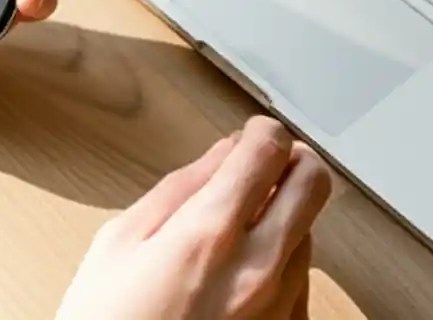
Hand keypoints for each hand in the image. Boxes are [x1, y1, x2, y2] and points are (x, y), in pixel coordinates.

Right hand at [56, 117, 331, 319]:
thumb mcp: (118, 244)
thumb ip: (178, 189)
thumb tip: (218, 156)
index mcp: (209, 235)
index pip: (269, 149)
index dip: (260, 130)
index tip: (251, 134)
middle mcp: (258, 268)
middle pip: (314, 182)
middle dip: (291, 160)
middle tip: (264, 164)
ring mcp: (281, 306)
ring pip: (310, 229)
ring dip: (284, 213)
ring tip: (236, 229)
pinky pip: (303, 277)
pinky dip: (281, 260)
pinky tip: (241, 272)